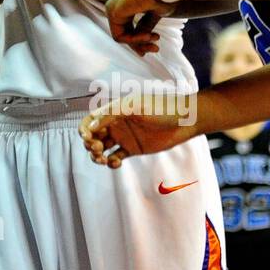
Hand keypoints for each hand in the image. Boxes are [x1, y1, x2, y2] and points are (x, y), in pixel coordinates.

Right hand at [79, 96, 200, 167]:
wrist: (185, 119)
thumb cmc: (161, 107)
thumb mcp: (135, 106)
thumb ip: (112, 114)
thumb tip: (90, 128)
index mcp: (113, 111)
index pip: (91, 120)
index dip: (84, 129)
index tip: (87, 138)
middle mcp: (116, 124)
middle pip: (93, 136)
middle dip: (90, 144)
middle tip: (97, 150)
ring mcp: (123, 137)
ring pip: (102, 148)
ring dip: (97, 155)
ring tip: (104, 159)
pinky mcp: (132, 149)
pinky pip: (115, 157)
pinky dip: (111, 162)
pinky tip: (115, 163)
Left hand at [105, 0, 173, 55]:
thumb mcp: (155, 13)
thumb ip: (146, 24)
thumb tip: (144, 37)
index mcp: (126, 0)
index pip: (127, 25)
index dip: (139, 39)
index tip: (154, 46)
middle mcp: (117, 2)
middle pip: (123, 31)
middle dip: (140, 44)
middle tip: (155, 49)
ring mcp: (113, 6)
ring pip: (121, 36)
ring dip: (139, 43)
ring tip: (155, 42)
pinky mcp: (113, 11)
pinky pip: (120, 36)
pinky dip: (134, 40)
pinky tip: (148, 36)